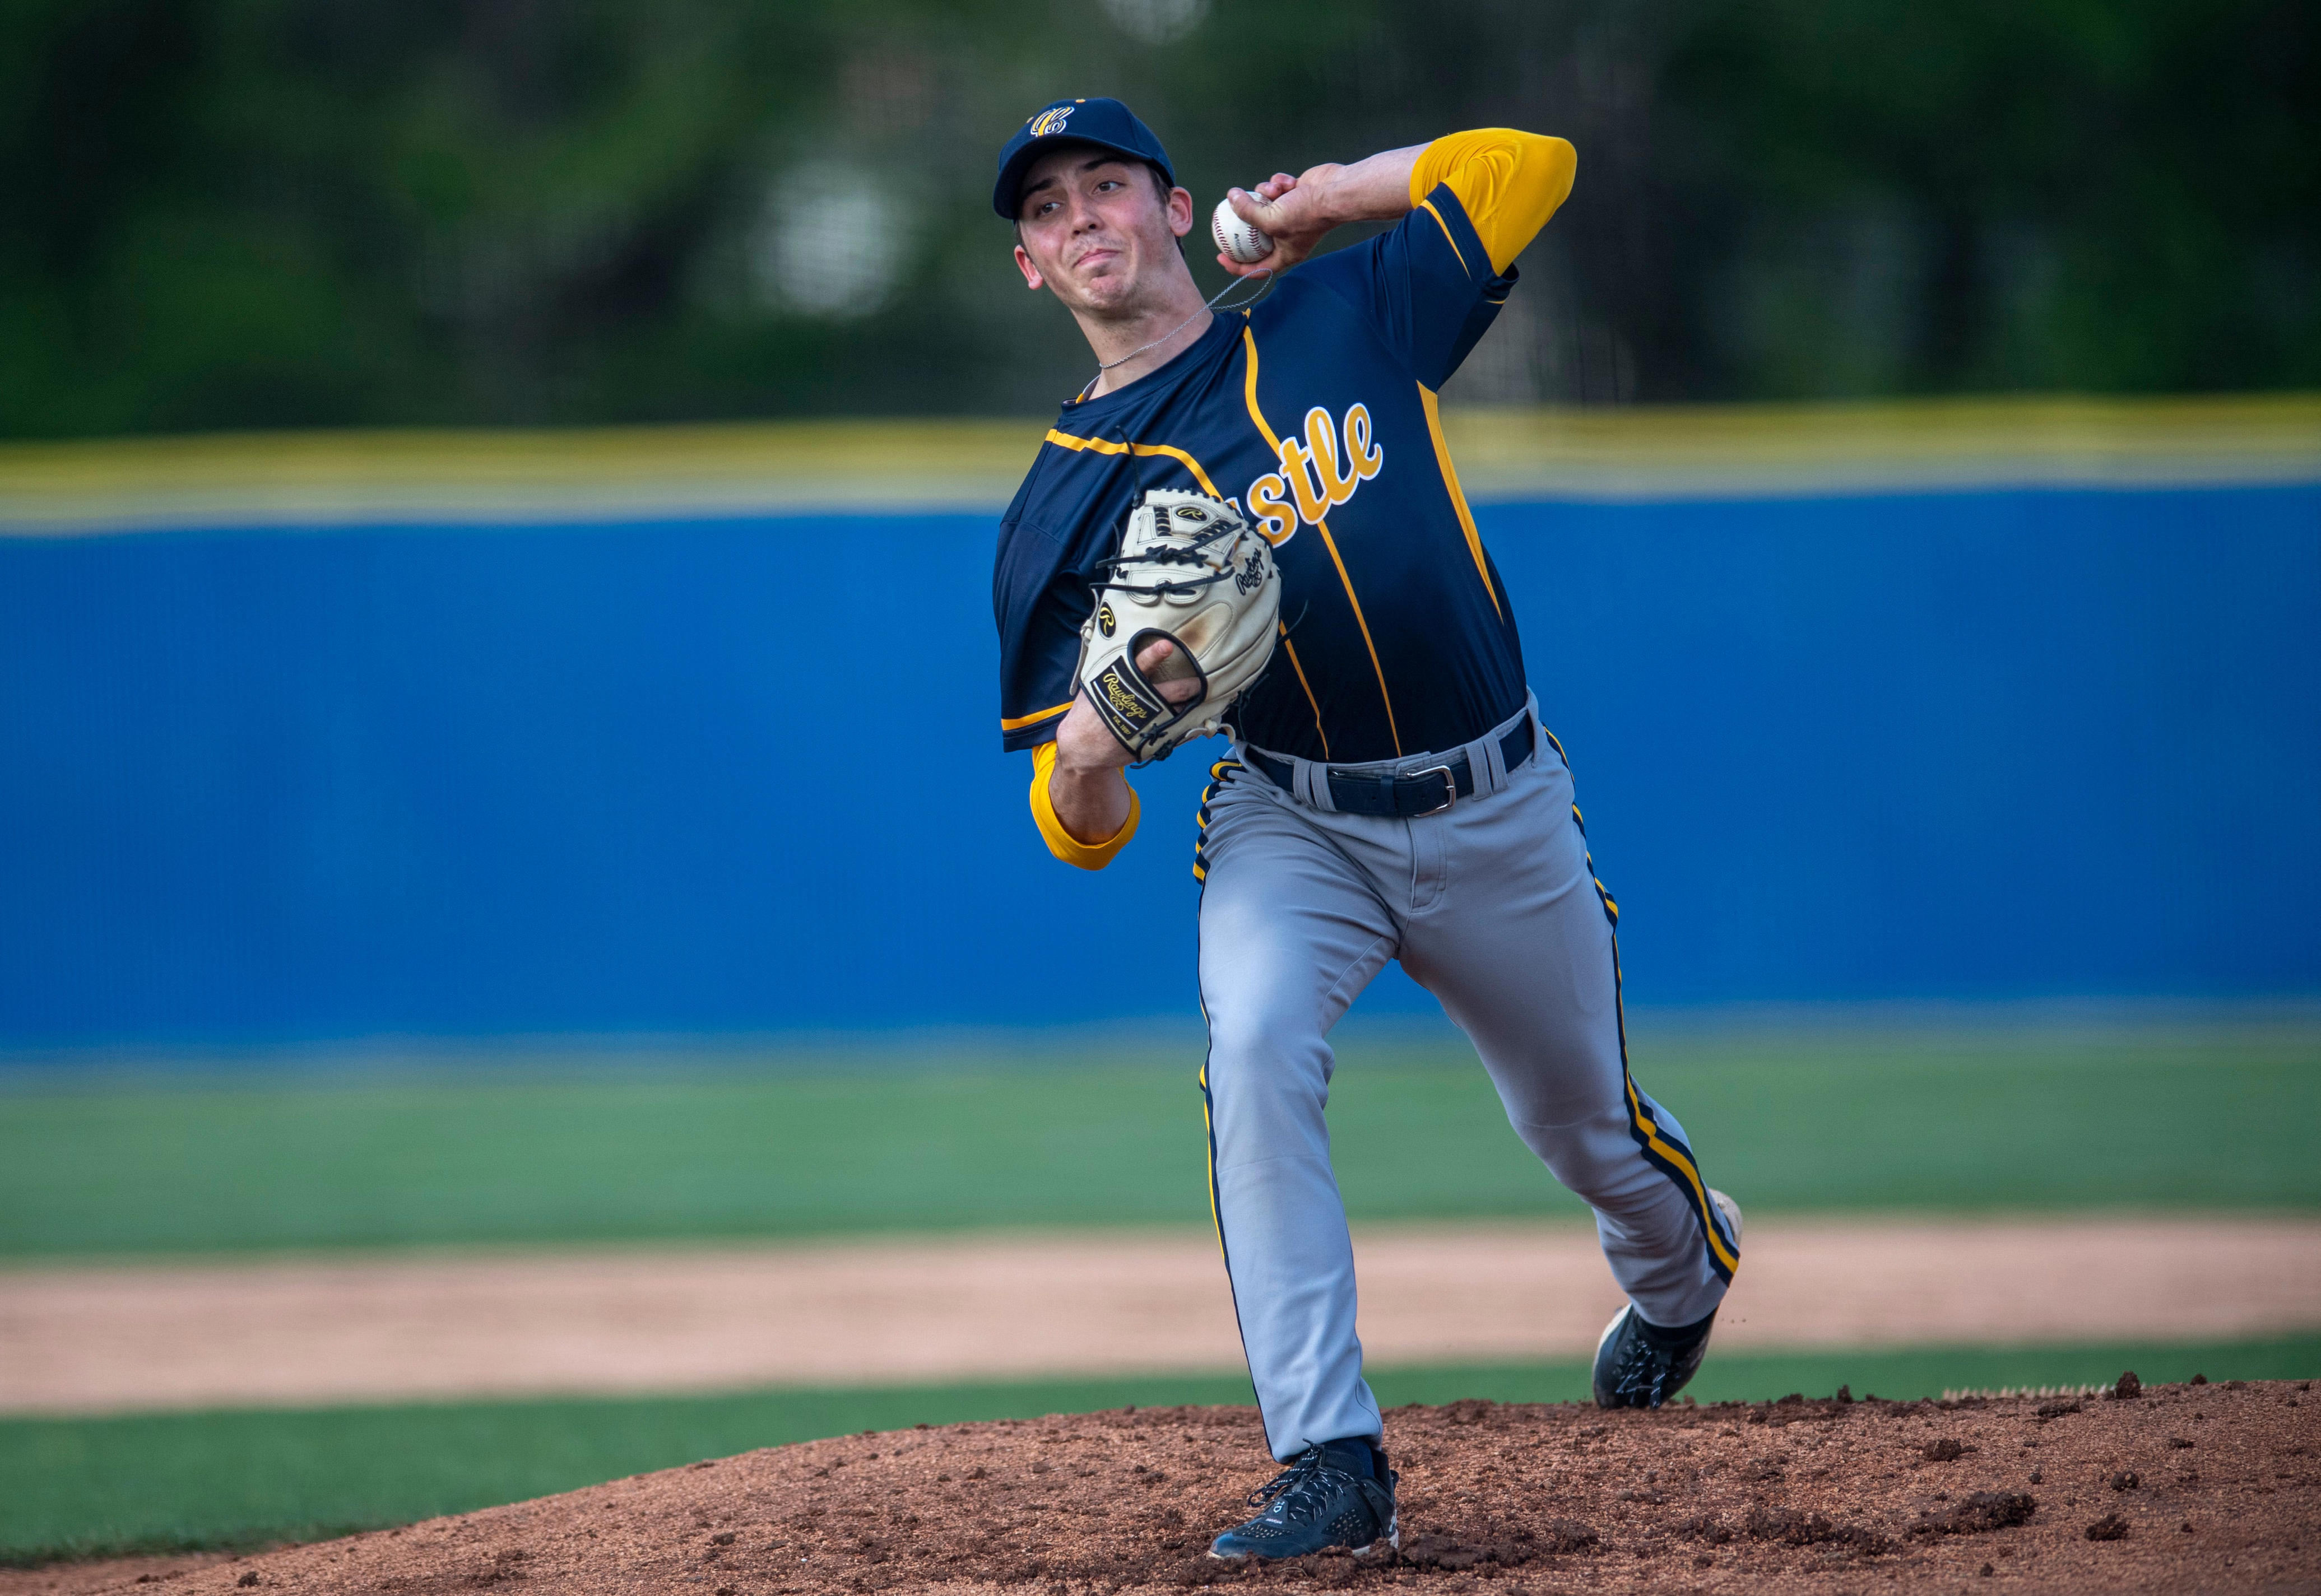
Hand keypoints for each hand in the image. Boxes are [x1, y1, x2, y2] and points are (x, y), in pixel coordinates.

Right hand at [1055, 636, 1200, 773]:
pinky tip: (1189, 719)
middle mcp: (1137, 703)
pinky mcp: (1151, 741)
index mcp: (1122, 685)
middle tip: (1201, 680)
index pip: (1139, 665)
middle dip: (1190, 685)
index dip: (1154, 654)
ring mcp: (1146, 724)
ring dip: (1188, 705)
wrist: (1082, 748)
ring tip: (1196, 699)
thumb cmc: (1088, 713)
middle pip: (1172, 691)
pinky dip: (1184, 724)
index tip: (1168, 645)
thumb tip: (1114, 645)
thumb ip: (1109, 670)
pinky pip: (1175, 730)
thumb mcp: (1092, 687)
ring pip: (1178, 710)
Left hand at [1216, 167, 1343, 278]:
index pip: (1257, 268)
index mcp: (1286, 253)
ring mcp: (1292, 214)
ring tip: (1273, 190)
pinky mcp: (1295, 195)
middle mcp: (1288, 237)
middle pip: (1257, 235)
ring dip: (1265, 194)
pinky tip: (1287, 182)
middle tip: (1225, 217)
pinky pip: (1276, 189)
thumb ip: (1246, 212)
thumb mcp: (1270, 218)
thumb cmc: (1306, 212)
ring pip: (1264, 204)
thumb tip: (1230, 198)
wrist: (1335, 191)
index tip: (1220, 255)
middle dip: (1245, 221)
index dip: (1236, 266)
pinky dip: (1279, 184)